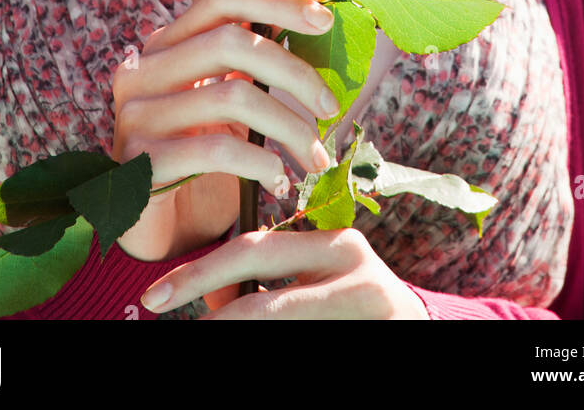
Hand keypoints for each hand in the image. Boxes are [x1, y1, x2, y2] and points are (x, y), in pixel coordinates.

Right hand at [111, 0, 339, 263]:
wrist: (158, 231)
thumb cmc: (203, 158)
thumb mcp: (227, 104)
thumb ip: (251, 67)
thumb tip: (320, 31)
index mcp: (168, 44)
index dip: (276, 2)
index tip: (325, 21)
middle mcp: (145, 69)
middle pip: (232, 42)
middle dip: (293, 73)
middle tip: (332, 108)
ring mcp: (138, 114)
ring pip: (232, 96)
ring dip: (289, 128)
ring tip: (315, 158)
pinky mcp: (141, 161)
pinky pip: (217, 150)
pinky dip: (261, 163)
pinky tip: (280, 181)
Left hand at [139, 226, 430, 318]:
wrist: (427, 329)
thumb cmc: (357, 302)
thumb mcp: (318, 278)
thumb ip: (271, 277)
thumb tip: (207, 298)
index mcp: (334, 241)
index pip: (254, 248)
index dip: (200, 270)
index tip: (156, 293)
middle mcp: (352, 266)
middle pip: (263, 289)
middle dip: (205, 297)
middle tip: (156, 306)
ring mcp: (366, 304)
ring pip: (277, 322)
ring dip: (234, 330)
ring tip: (205, 333)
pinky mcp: (375, 331)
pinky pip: (303, 340)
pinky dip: (265, 343)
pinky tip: (242, 341)